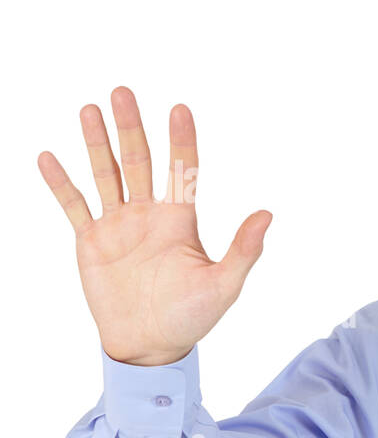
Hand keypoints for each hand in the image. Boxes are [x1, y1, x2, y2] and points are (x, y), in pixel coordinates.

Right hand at [39, 86, 271, 365]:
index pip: (182, 169)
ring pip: (106, 174)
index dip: (181, 139)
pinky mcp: (92, 242)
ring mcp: (118, 225)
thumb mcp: (225, 285)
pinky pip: (74, 206)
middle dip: (131, 127)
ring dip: (97, 143)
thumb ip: (244, 249)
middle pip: (140, 161)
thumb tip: (268, 214)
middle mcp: (149, 215)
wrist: (151, 346)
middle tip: (123, 91)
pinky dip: (61, 183)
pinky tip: (49, 156)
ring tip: (89, 109)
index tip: (179, 107)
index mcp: (181, 220)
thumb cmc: (192, 317)